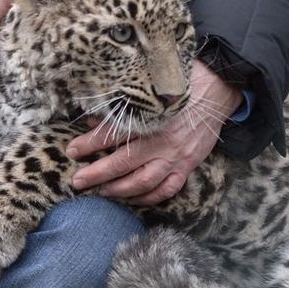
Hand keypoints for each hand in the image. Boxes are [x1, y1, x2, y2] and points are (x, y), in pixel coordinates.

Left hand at [66, 60, 241, 204]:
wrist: (216, 93)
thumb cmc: (179, 88)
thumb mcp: (150, 89)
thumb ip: (122, 106)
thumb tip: (92, 119)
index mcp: (151, 118)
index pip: (114, 133)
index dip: (90, 143)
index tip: (72, 149)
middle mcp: (163, 140)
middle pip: (124, 162)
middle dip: (97, 174)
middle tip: (78, 180)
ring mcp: (176, 157)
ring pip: (143, 182)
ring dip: (119, 190)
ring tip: (101, 192)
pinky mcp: (187, 166)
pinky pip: (166, 189)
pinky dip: (148, 198)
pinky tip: (132, 198)